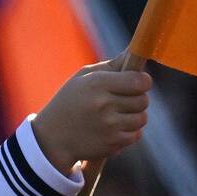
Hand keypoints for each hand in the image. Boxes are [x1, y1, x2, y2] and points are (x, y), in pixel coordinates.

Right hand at [32, 53, 151, 170]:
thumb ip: (111, 66)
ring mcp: (109, 126)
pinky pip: (136, 135)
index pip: (138, 81)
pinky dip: (130, 132)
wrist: (53, 137)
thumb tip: (135, 52)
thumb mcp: (83, 78)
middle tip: (126, 99)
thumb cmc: (70, 101)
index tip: (140, 82)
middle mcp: (104, 105)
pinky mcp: (112, 143)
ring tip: (120, 114)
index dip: (143, 81)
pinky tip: (116, 128)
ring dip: (135, 116)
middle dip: (138, 98)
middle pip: (143, 100)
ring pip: (142, 118)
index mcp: (97, 84)